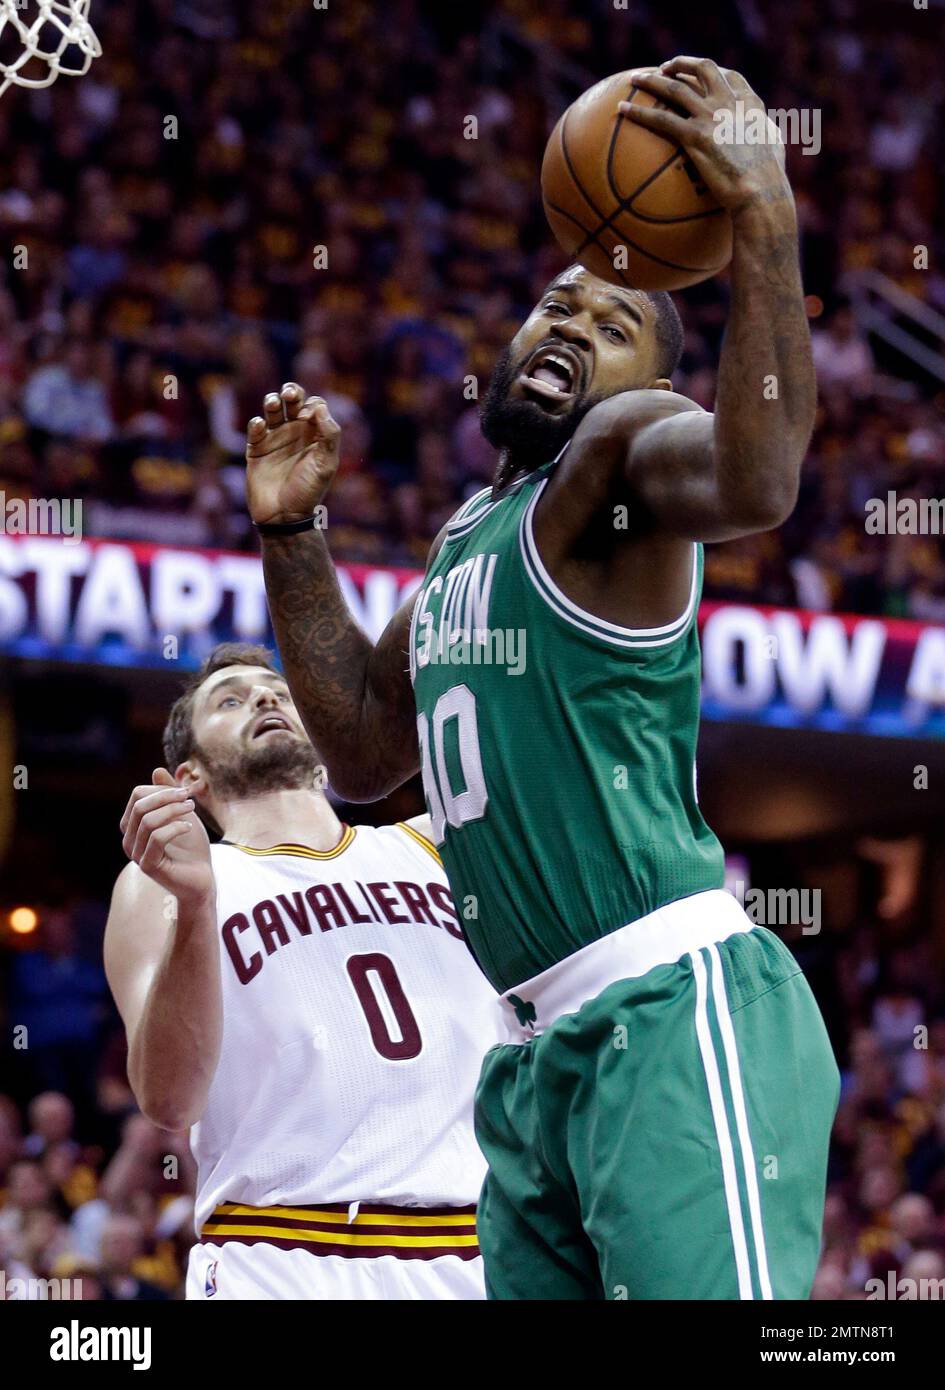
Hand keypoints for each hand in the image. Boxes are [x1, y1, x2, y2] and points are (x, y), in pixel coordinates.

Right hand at [119, 768, 213, 911]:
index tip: (185, 792)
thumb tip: (156, 770)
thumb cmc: (191, 846)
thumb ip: (169, 794)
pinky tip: (189, 828)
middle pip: (140, 806)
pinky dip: (176, 828)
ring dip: (174, 811)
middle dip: (167, 797)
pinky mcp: (148, 866)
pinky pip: (157, 838)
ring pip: (148, 821)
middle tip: (190, 798)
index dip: (162, 789)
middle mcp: (129, 839)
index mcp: (133, 825)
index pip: (138, 795)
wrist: (201, 877)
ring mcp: (135, 854)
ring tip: (192, 811)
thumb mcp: (182, 814)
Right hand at [245, 381, 340, 525]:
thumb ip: (329, 435)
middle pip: (293, 401)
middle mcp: (296, 433)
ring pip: (273, 410)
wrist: (284, 516)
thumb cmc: (308, 491)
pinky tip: (261, 426)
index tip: (307, 419)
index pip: (315, 406)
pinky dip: (257, 423)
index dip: (311, 405)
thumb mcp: (326, 464)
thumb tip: (319, 407)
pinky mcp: (257, 449)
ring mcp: (275, 439)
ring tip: (273, 402)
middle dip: (291, 392)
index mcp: (315, 436)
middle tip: (289, 394)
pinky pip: (255, 429)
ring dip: (273, 401)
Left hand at [619, 57, 791, 217]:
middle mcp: (729, 103)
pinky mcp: (695, 136)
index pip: (730, 77)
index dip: (713, 72)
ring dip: (652, 81)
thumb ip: (765, 136)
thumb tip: (764, 140)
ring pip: (675, 88)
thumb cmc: (770, 181)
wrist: (761, 192)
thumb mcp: (773, 149)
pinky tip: (621, 110)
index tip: (699, 73)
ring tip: (635, 79)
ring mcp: (711, 117)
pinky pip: (660, 119)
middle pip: (702, 70)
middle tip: (665, 68)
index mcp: (750, 104)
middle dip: (682, 64)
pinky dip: (638, 112)